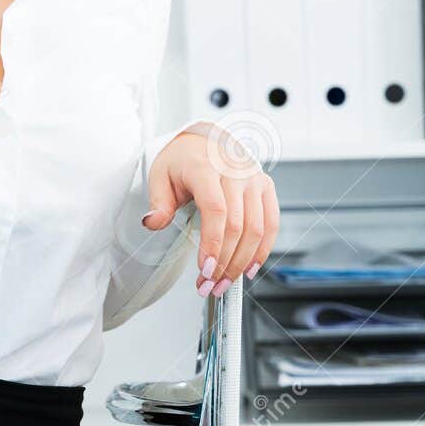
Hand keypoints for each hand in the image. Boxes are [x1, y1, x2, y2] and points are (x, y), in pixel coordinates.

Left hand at [142, 124, 278, 296]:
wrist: (204, 140)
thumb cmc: (182, 160)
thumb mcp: (160, 176)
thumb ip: (158, 202)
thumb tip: (153, 222)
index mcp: (206, 167)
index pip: (215, 210)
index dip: (213, 243)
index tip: (204, 269)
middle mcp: (235, 171)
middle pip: (237, 225)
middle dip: (224, 262)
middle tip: (209, 285)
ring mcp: (254, 179)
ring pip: (256, 228)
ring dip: (242, 262)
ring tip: (225, 283)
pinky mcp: (266, 187)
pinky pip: (271, 223)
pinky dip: (262, 249)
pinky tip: (249, 268)